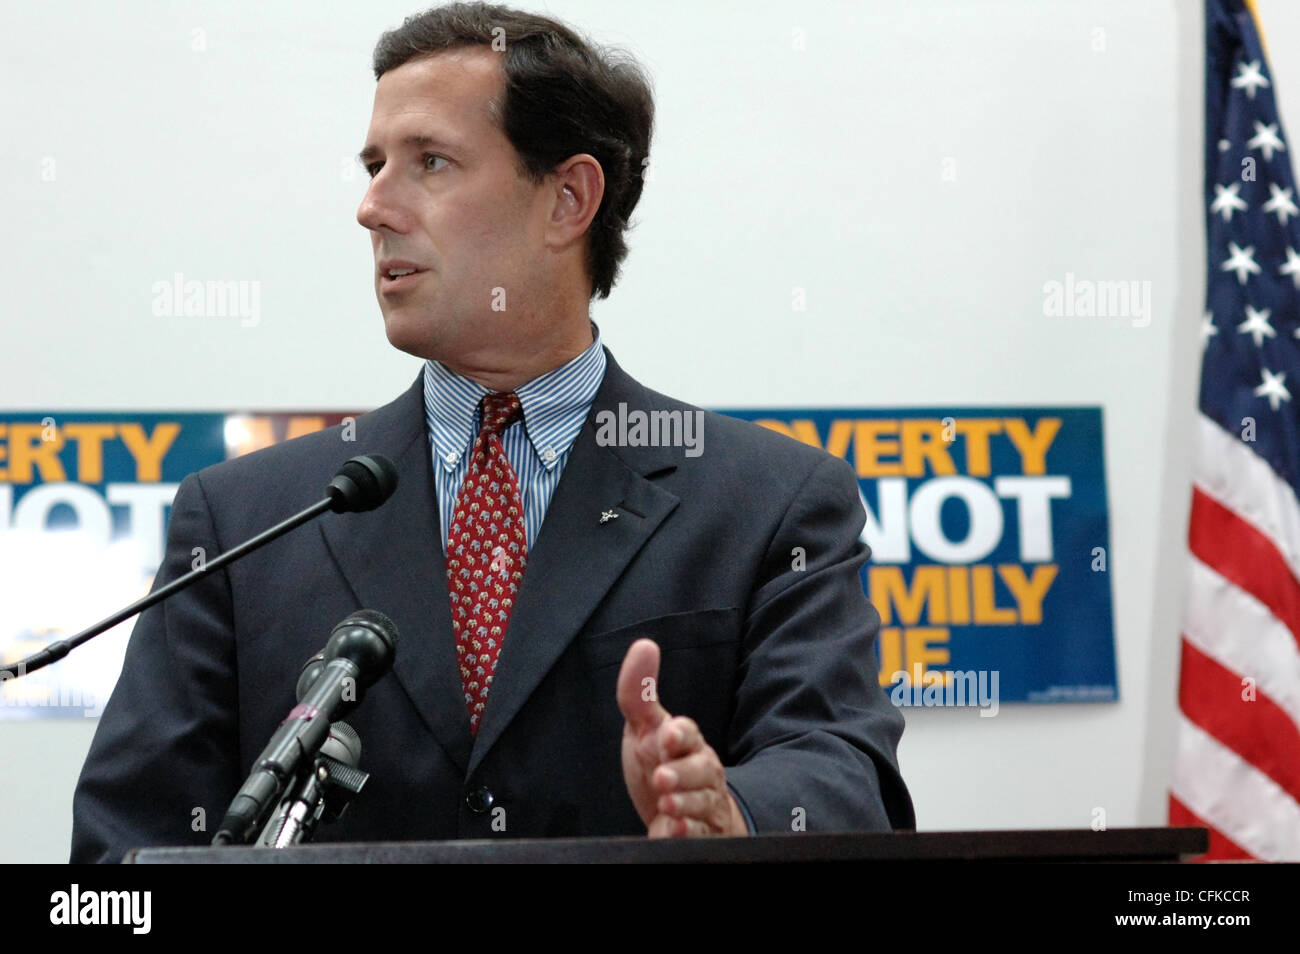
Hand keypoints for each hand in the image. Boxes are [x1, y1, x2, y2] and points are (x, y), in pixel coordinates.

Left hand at [615, 638, 749, 836]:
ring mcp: (702, 802)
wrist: (684, 808)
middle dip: (683, 774)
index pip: (689, 734)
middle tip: (662, 779)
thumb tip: (644, 646)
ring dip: (684, 805)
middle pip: (701, 770)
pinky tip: (671, 830)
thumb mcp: (645, 728)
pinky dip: (685, 833)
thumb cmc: (663, 761)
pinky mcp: (700, 832)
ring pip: (702, 803)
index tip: (669, 735)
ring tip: (667, 806)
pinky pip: (699, 834)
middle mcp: (699, 771)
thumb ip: (638, 693)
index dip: (681, 734)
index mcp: (685, 742)